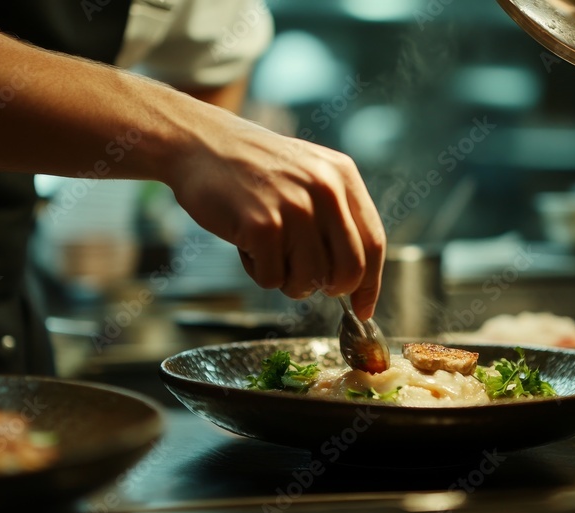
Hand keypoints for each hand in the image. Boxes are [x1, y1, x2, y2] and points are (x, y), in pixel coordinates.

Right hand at [167, 107, 385, 319]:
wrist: (201, 143)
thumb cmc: (254, 168)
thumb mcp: (309, 173)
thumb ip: (336, 215)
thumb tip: (355, 277)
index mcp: (342, 176)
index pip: (374, 242)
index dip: (370, 284)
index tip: (363, 308)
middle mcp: (325, 189)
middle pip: (349, 269)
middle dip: (330, 288)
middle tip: (309, 285)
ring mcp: (294, 207)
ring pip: (310, 280)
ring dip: (288, 281)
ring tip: (269, 253)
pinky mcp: (262, 225)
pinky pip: (272, 279)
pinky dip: (257, 272)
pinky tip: (246, 244)